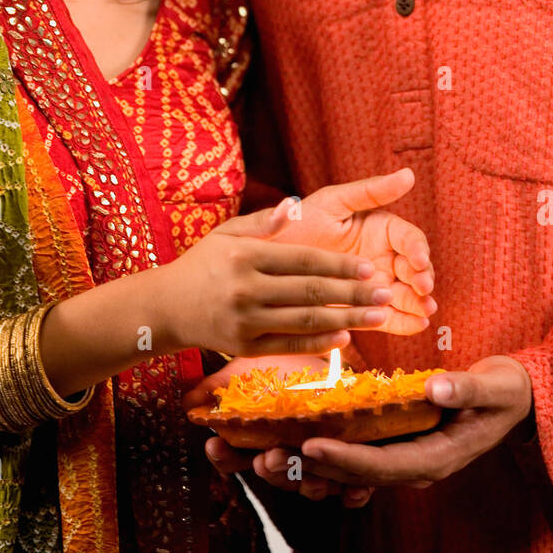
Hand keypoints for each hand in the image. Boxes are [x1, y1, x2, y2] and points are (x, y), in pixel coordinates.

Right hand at [159, 216, 392, 356]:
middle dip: (353, 293)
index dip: (340, 265)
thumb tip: (296, 205)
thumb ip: (263, 222)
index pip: (304, 260)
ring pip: (305, 321)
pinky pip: (289, 345)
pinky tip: (345, 338)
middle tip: (386, 293)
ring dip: (346, 320)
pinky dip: (319, 343)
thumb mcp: (227, 234)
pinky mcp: (243, 347)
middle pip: (310, 292)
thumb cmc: (203, 264)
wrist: (166, 307)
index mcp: (245, 256)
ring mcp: (244, 321)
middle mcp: (245, 289)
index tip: (371, 267)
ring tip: (378, 318)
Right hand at [183, 356, 375, 507]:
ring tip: (309, 471)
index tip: (214, 444)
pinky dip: (355, 494)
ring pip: (313, 486)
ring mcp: (325, 463)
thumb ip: (223, 386)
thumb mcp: (255, 368)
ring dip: (307, 483)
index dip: (225, 457)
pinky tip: (357, 491)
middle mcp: (292, 455)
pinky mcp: (361, 464)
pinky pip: (357, 488)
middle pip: (276, 475)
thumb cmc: (293, 365)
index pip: (237, 458)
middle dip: (270, 470)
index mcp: (265, 438)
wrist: (343, 359)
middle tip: (266, 457)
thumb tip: (187, 402)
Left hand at [264, 167, 435, 334]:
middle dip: (422, 279)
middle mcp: (382, 256)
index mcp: (379, 229)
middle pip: (413, 269)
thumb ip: (370, 191)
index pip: (408, 238)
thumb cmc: (299, 220)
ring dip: (418, 302)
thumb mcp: (333, 202)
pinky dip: (404, 322)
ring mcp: (373, 284)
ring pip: (404, 294)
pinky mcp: (361, 307)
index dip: (418, 249)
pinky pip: (386, 316)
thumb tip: (409, 174)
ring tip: (425, 312)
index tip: (419, 260)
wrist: (265, 259)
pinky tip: (416, 324)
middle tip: (424, 290)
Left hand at [289, 356, 533, 489]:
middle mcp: (411, 466)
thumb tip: (437, 389)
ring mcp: (398, 458)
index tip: (310, 445)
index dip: (346, 458)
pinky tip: (280, 445)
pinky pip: (346, 459)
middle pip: (353, 477)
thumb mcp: (493, 388)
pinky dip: (314, 455)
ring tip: (260, 457)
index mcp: (435, 458)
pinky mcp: (388, 446)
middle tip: (267, 458)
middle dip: (310, 470)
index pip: (383, 465)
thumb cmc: (503, 393)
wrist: (511, 401)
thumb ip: (467, 391)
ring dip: (303, 469)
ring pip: (343, 474)